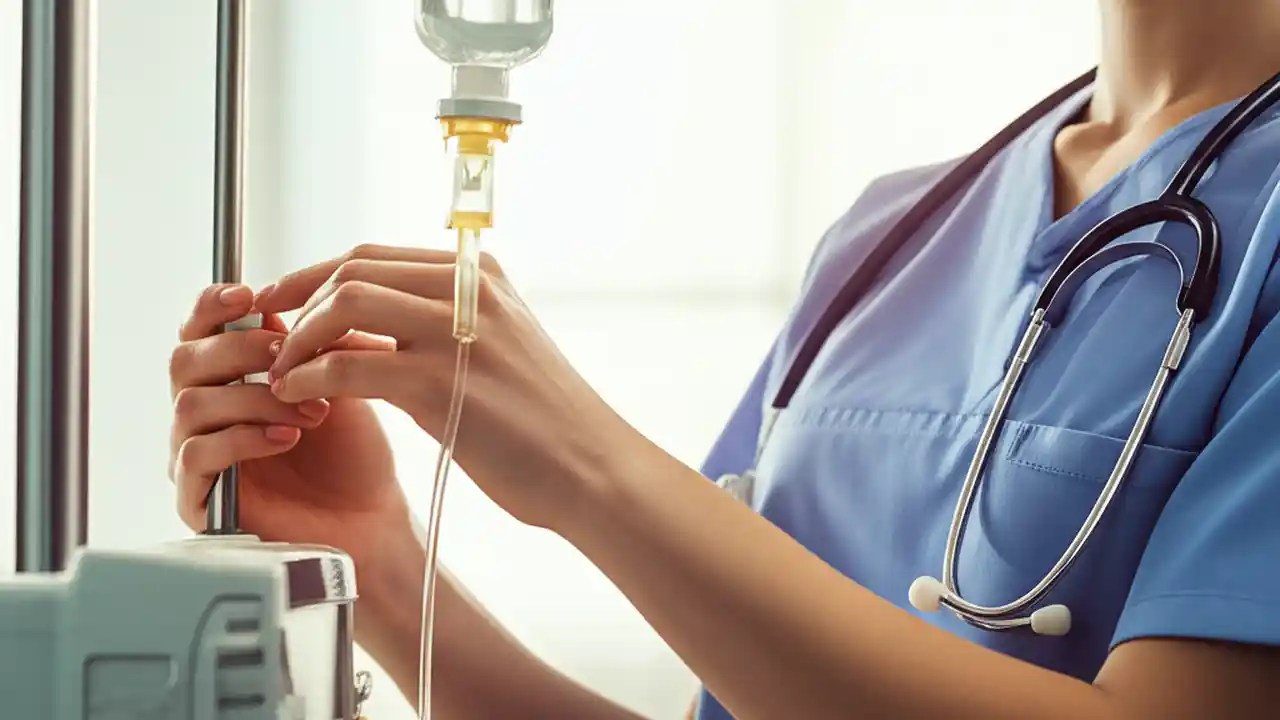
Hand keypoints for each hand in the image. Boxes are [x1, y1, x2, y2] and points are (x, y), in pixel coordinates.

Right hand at [168, 283, 413, 568]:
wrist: (370, 517)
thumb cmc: (352, 453)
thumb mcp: (339, 382)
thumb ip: (311, 340)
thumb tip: (287, 300)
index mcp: (230, 378)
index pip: (199, 329)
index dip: (213, 307)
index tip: (248, 297)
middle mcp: (204, 412)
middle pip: (184, 359)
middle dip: (239, 352)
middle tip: (288, 360)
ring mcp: (196, 456)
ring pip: (190, 404)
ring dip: (254, 399)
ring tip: (311, 413)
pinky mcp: (198, 501)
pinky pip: (194, 455)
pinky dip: (243, 439)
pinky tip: (287, 439)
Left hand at [257, 244, 637, 529]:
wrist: (592, 470)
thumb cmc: (542, 423)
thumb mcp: (490, 355)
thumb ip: (430, 333)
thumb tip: (353, 334)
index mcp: (480, 277)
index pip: (374, 255)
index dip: (313, 275)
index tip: (282, 302)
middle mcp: (469, 291)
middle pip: (353, 269)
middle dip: (296, 299)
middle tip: (269, 337)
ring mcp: (457, 333)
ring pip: (345, 303)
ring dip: (300, 338)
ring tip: (285, 373)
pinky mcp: (443, 384)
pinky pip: (351, 366)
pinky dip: (312, 378)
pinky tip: (302, 398)